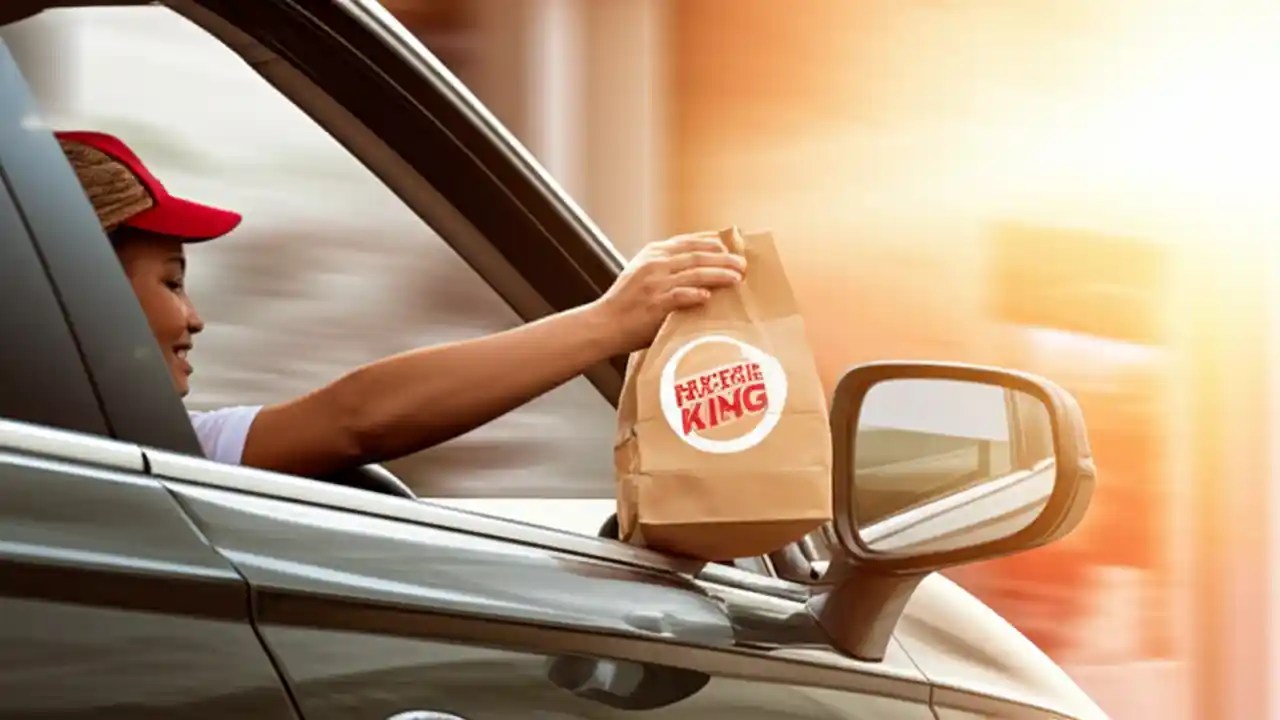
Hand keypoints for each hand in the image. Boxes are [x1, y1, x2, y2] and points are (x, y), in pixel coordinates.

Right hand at [589, 231, 746, 352]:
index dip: (711, 242)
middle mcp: (654, 264)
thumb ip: (664, 268)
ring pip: (694, 273)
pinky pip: (680, 295)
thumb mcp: (640, 274)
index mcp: (652, 253)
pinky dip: (696, 294)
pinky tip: (709, 296)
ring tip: (737, 278)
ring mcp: (654, 283)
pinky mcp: (655, 304)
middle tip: (742, 264)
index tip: (729, 246)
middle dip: (723, 259)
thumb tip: (697, 269)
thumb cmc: (625, 304)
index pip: (687, 241)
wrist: (603, 324)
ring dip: (719, 274)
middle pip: (697, 255)